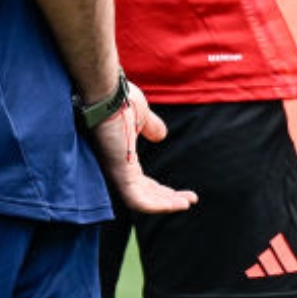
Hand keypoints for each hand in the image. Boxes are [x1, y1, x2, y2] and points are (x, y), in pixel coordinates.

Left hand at [84, 77, 198, 213]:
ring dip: (166, 205)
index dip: (163, 190)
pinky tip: (179, 205)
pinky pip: (137, 200)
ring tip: (187, 203)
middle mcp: (117, 167)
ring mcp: (116, 171)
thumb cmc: (117, 99)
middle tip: (189, 201)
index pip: (142, 182)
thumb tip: (161, 136)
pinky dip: (158, 206)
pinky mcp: (118, 172)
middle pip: (144, 194)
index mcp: (122, 156)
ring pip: (141, 201)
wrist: (107, 91)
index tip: (185, 193)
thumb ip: (151, 128)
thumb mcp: (141, 116)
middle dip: (168, 200)